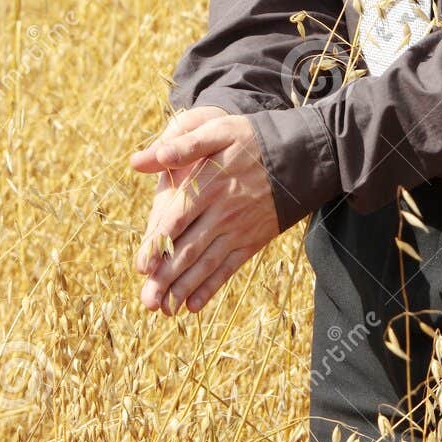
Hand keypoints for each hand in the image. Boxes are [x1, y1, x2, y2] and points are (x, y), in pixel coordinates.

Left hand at [129, 105, 278, 314]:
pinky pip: (229, 268)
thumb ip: (182, 146)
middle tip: (146, 300)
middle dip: (166, 277)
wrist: (300, 157)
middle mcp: (224, 212)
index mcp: (210, 185)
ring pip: (207, 264)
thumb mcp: (218, 131)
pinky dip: (211, 288)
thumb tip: (140, 159)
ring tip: (163, 309)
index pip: (178, 219)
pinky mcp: (252, 241)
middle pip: (190, 249)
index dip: (158, 243)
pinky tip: (193, 306)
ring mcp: (240, 229)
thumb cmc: (252, 141)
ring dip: (184, 288)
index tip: (141, 266)